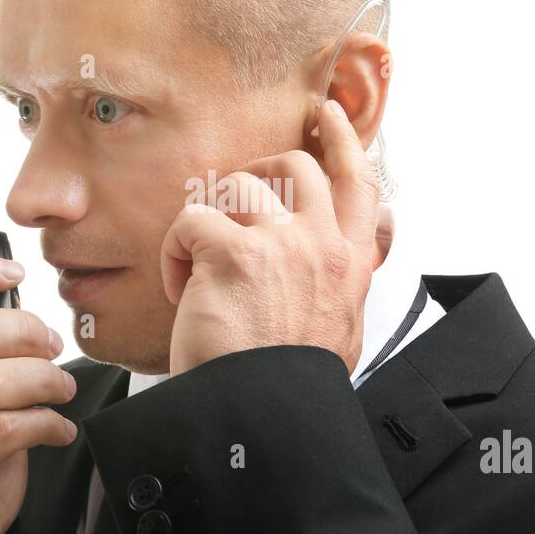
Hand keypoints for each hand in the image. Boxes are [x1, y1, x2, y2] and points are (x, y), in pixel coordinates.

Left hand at [160, 98, 378, 376]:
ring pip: (239, 187)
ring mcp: (280, 245)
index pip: (358, 183)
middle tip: (236, 199)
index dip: (342, 140)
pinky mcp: (232, 253)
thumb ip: (344, 284)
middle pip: (297, 166)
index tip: (327, 116)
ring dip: (212, 217)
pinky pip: (192, 219)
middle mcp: (323, 247)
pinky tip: (181, 288)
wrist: (261, 417)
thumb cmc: (289, 383)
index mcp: (350, 266)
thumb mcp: (342, 330)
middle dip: (261, 170)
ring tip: (199, 266)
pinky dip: (176, 251)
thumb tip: (358, 255)